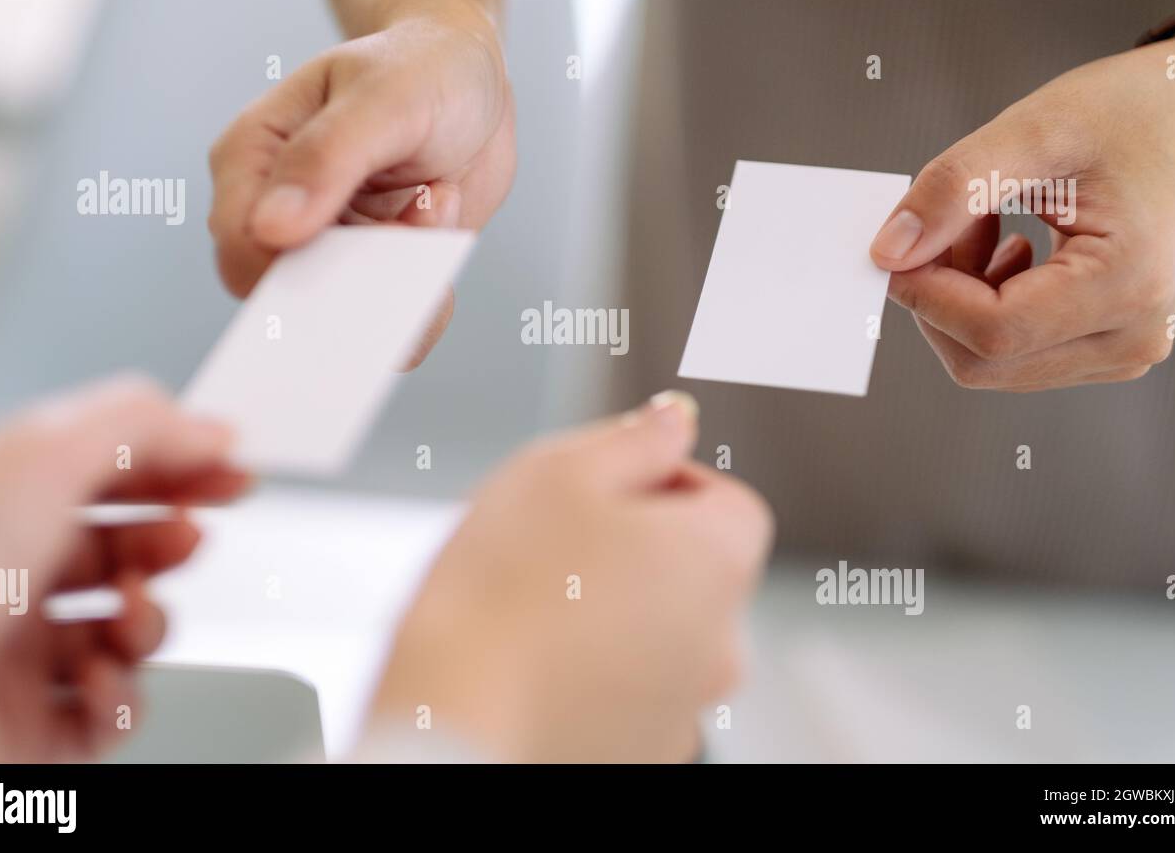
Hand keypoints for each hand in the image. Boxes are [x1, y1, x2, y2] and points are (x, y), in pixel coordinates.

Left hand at [0, 376, 248, 761]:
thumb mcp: (47, 449)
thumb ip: (142, 424)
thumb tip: (214, 432)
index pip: (111, 470)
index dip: (179, 465)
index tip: (231, 468)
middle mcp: (7, 574)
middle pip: (127, 550)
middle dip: (171, 543)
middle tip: (188, 537)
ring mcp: (20, 652)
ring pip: (128, 633)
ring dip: (151, 621)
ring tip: (132, 614)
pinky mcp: (31, 725)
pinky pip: (110, 710)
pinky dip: (121, 696)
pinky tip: (98, 676)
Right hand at [208, 3, 514, 366]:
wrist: (472, 79)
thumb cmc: (420, 66)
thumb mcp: (384, 97)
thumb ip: (327, 157)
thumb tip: (271, 229)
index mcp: (253, 156)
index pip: (240, 243)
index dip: (290, 269)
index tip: (367, 245)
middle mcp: (279, 208)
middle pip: (287, 294)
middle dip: (354, 285)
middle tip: (415, 226)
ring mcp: (328, 244)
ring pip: (345, 317)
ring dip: (402, 283)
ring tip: (437, 203)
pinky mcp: (374, 268)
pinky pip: (389, 319)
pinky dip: (426, 296)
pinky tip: (447, 226)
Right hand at [363, 391, 773, 762]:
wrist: (448, 724)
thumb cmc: (500, 590)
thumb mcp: (560, 470)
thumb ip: (636, 436)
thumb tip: (678, 419)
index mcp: (719, 563)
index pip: (727, 499)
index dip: (660, 481)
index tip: (596, 492)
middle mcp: (723, 646)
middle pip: (693, 571)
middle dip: (635, 548)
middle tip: (551, 546)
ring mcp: (683, 711)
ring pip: (658, 635)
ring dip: (613, 611)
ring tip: (532, 609)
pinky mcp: (637, 755)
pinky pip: (627, 694)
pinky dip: (592, 673)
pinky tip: (531, 663)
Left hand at [870, 38, 1174, 390]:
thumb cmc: (1128, 116)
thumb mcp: (1032, 131)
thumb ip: (954, 190)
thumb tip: (889, 252)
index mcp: (1130, 283)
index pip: (993, 330)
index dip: (926, 293)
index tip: (896, 246)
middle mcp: (1134, 335)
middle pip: (984, 359)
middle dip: (939, 297)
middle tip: (944, 226)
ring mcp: (1120, 352)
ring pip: (989, 361)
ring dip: (959, 300)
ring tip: (982, 226)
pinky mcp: (1100, 349)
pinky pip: (1011, 354)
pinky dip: (981, 307)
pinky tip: (1001, 250)